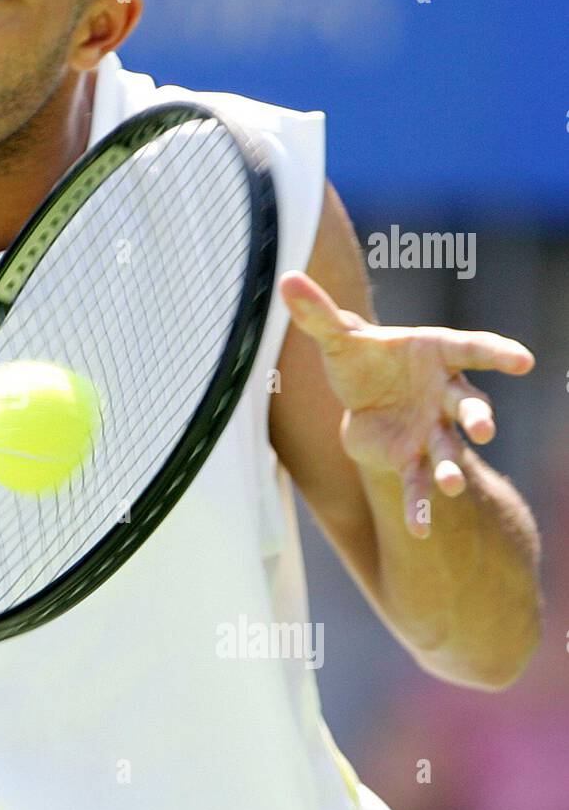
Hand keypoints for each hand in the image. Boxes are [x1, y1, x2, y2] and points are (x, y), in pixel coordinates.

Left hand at [279, 270, 533, 537]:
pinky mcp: (412, 458)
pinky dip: (420, 507)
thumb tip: (286, 279)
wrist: (360, 400)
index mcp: (436, 352)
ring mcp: (433, 428)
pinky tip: (419, 530)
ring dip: (451, 468)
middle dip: (478, 416)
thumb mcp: (337, 336)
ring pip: (448, 449)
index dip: (498, 353)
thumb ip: (317, 312)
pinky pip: (419, 484)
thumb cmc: (362, 358)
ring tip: (450, 487)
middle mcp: (444, 392)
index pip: (472, 348)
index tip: (524, 360)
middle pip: (469, 404)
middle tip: (485, 428)